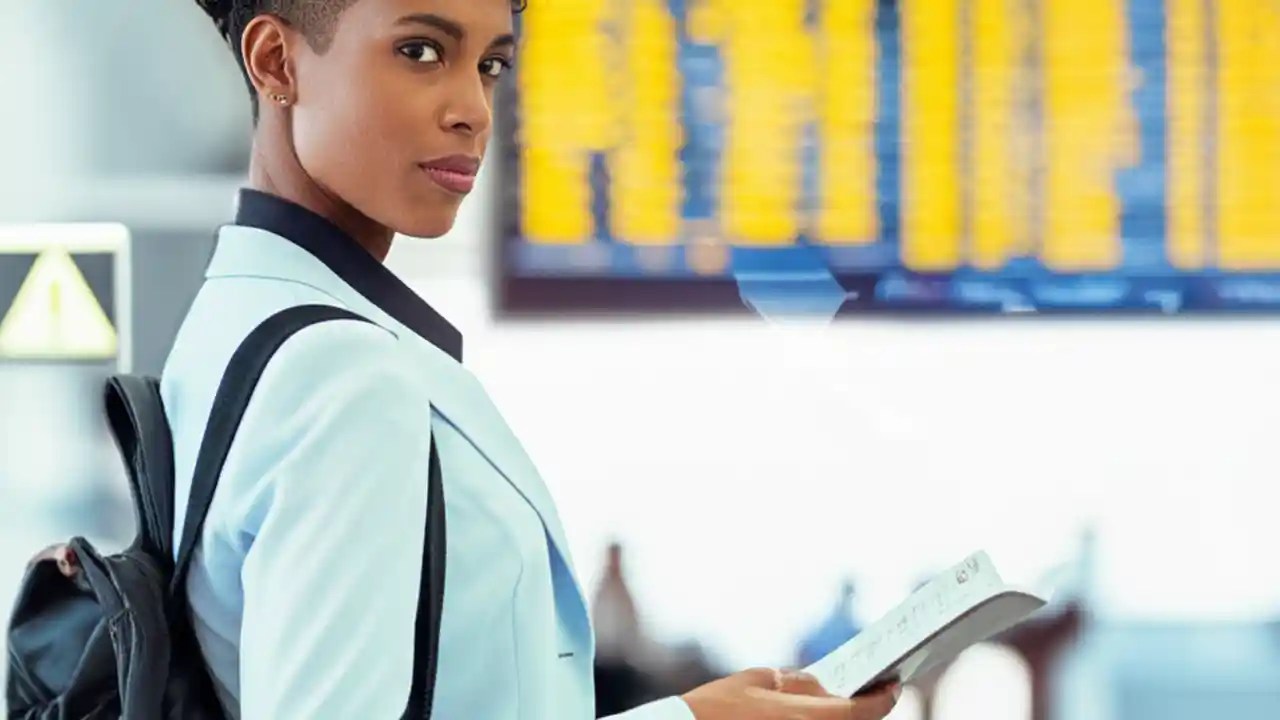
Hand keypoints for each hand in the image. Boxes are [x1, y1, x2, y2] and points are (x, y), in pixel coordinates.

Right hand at [682, 668, 899, 719]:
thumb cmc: (717, 708)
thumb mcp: (758, 681)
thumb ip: (797, 681)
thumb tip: (821, 684)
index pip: (867, 711)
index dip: (885, 697)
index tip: (893, 685)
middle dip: (860, 710)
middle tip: (867, 690)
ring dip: (836, 719)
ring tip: (834, 703)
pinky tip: (804, 716)